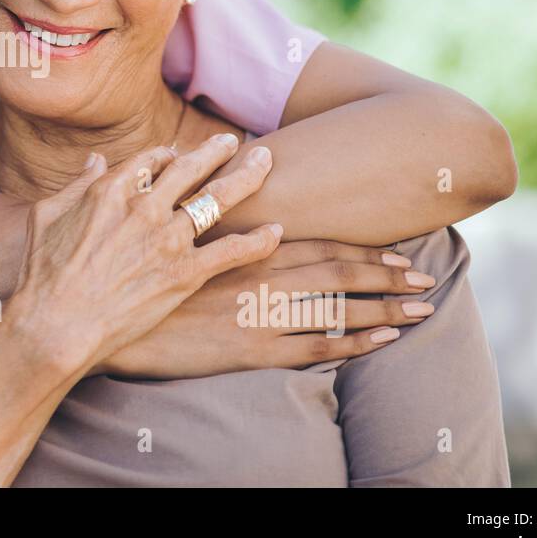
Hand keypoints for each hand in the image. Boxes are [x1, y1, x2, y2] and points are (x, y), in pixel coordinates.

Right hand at [1, 133, 281, 377]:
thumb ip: (76, 183)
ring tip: (265, 162)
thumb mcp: (47, 215)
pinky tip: (276, 231)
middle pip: (193, 168)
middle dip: (218, 150)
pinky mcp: (184, 273)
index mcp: (111, 189)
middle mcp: (145, 206)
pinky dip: (257, 240)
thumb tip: (96, 160)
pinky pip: (232, 250)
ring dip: (246, 176)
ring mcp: (167, 239)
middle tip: (236, 142)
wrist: (55, 324)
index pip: (153, 159)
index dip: (170, 154)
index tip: (181, 154)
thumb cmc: (42, 273)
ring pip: (219, 198)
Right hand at [103, 240, 437, 378]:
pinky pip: (315, 346)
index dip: (366, 249)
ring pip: (339, 307)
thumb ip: (202, 215)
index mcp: (248, 248)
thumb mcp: (173, 234)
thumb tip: (205, 188)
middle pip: (341, 272)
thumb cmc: (140, 274)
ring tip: (422, 308)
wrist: (111, 319)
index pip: (322, 244)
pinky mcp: (251, 348)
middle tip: (424, 278)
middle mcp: (262, 275)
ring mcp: (260, 312)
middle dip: (389, 275)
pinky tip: (384, 341)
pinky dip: (355, 342)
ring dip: (386, 307)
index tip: (399, 252)